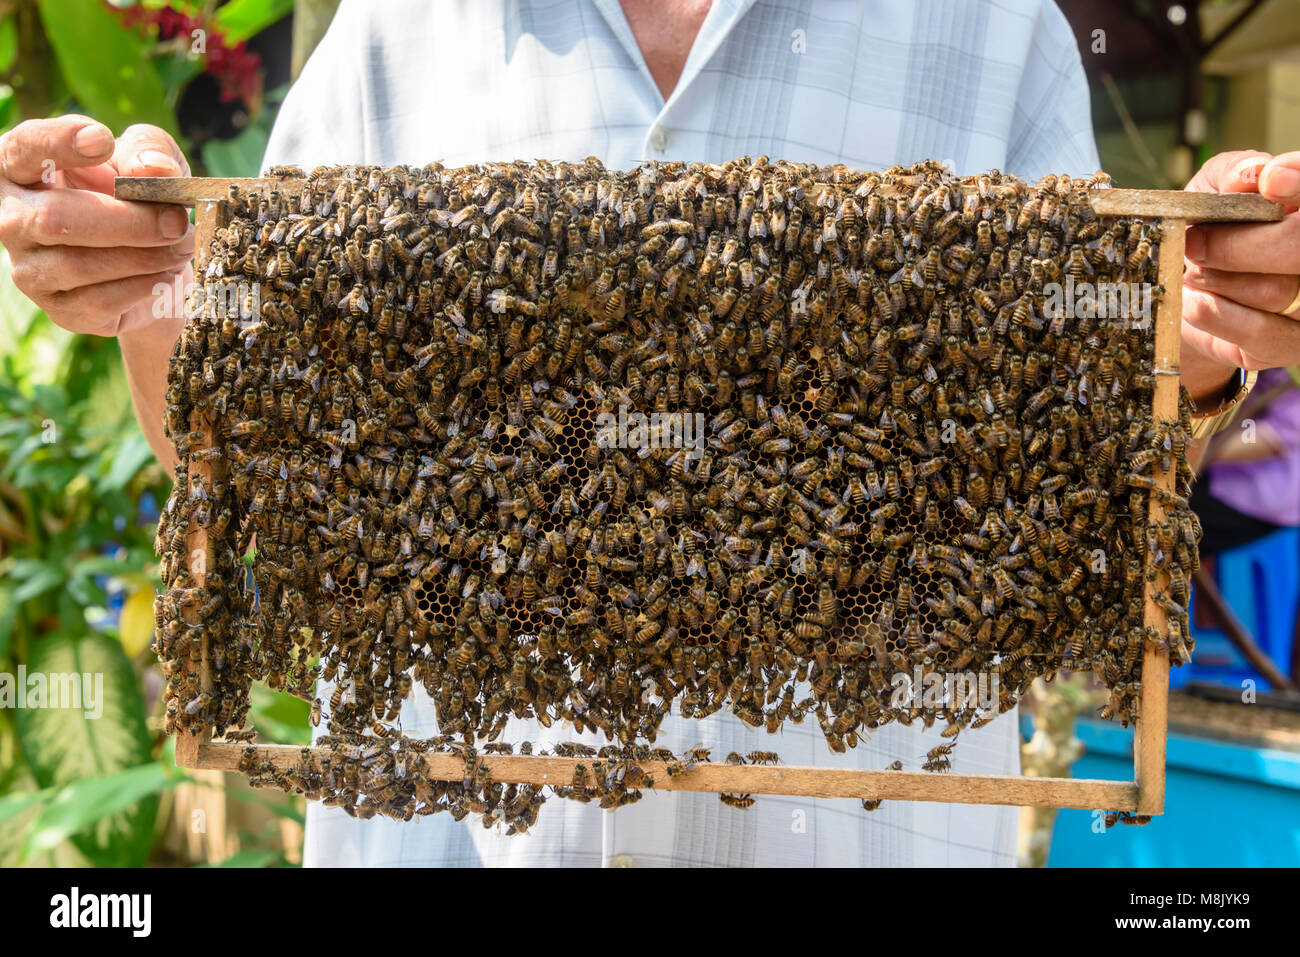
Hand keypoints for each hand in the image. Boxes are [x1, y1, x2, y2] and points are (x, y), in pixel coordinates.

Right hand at [0, 115, 193, 336]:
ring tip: (180, 246)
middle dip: (127, 221)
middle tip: (176, 221)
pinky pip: (101, 300)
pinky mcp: (60, 308)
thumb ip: (151, 150)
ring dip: (145, 256)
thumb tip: (153, 169)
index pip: (25, 148)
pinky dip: (144, 286)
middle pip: (55, 218)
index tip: (103, 140)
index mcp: (20, 167)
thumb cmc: (141, 198)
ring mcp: (29, 269)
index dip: (59, 143)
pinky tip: (165, 273)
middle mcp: (11, 218)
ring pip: (80, 264)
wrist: (157, 264)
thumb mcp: (151, 160)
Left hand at [1180, 149, 1299, 404]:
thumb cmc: (1207, 232)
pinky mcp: (1295, 344)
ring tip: (1198, 276)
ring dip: (1219, 282)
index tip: (1272, 180)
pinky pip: (1261, 333)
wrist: (1190, 296)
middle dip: (1235, 246)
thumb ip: (1229, 174)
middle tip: (1195, 244)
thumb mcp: (1208, 192)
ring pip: (1273, 290)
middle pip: (1298, 244)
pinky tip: (1199, 304)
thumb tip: (1252, 174)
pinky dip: (1219, 316)